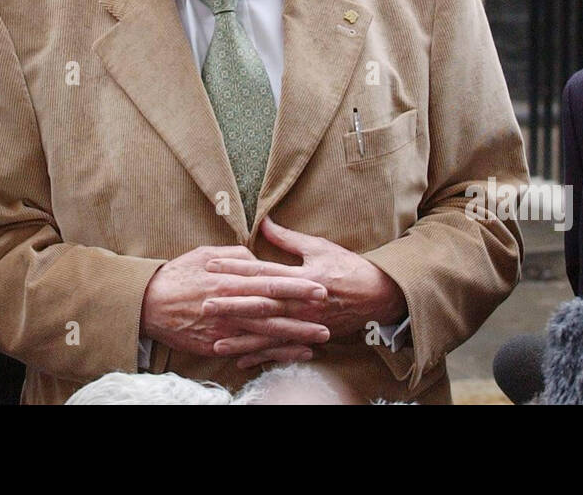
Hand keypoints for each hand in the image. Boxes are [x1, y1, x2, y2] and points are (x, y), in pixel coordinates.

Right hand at [140, 245, 329, 359]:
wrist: (148, 304)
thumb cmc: (177, 275)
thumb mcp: (204, 254)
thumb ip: (234, 254)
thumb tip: (256, 256)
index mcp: (228, 277)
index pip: (268, 278)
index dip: (295, 283)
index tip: (319, 282)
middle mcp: (230, 301)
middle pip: (272, 305)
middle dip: (302, 307)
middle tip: (329, 307)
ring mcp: (225, 325)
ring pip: (266, 331)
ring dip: (295, 334)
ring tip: (321, 335)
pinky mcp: (218, 343)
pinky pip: (251, 350)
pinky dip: (275, 353)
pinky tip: (296, 354)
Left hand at [205, 218, 406, 365]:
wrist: (378, 296)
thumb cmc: (347, 267)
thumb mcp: (318, 247)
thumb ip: (287, 238)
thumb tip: (262, 222)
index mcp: (300, 277)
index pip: (262, 272)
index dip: (235, 269)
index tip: (211, 266)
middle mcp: (300, 303)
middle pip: (260, 304)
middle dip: (231, 305)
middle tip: (204, 305)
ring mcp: (304, 323)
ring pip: (268, 332)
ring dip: (241, 338)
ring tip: (215, 341)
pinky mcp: (309, 337)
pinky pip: (282, 349)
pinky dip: (261, 356)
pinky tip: (241, 360)